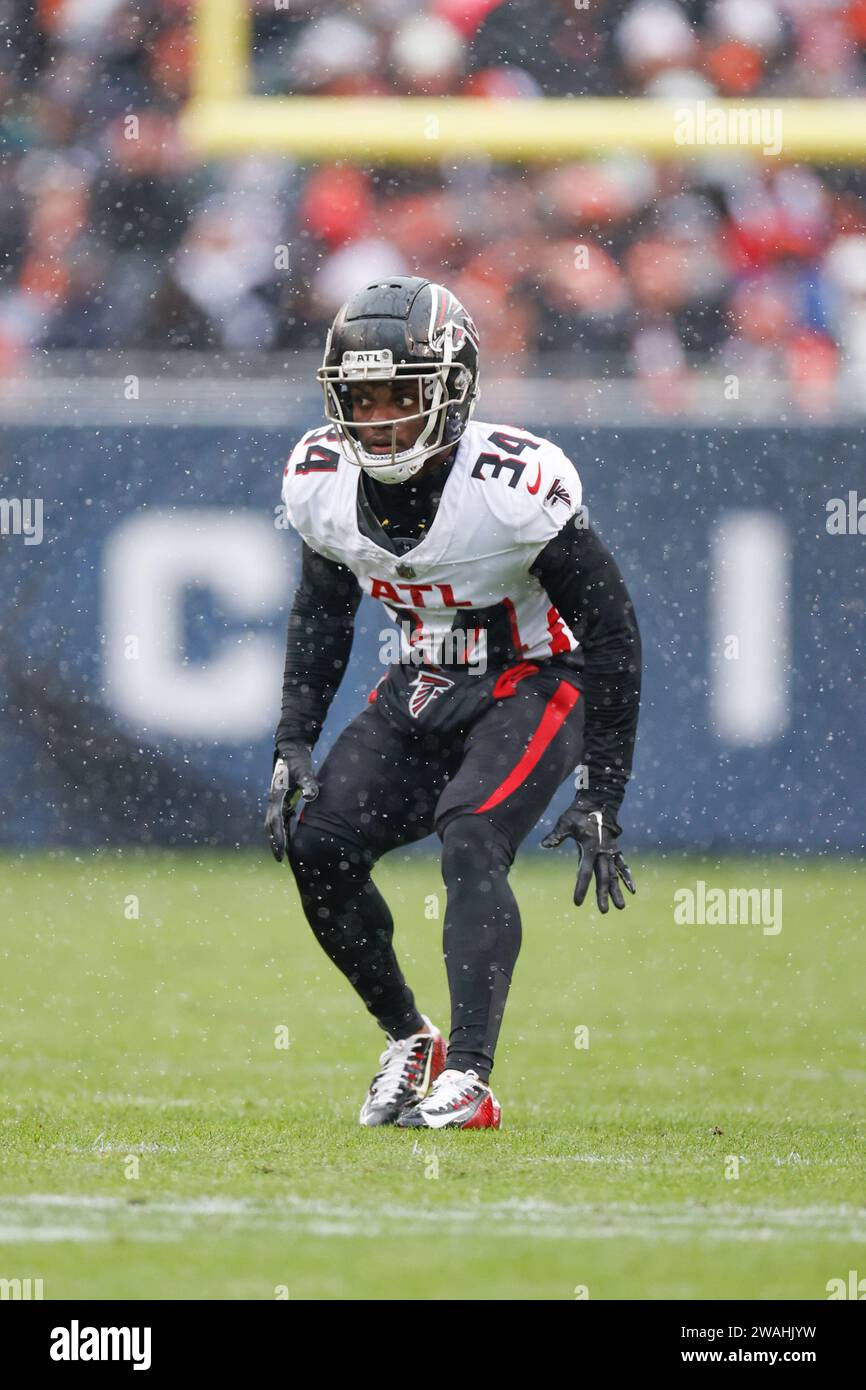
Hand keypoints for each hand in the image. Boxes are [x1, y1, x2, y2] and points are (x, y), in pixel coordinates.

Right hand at [265, 742, 318, 862]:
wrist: (290, 747)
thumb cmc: (297, 759)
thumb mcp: (303, 769)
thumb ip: (308, 781)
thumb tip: (311, 795)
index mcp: (278, 796)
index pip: (276, 822)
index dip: (278, 838)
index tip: (281, 853)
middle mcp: (274, 799)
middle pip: (271, 826)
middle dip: (274, 842)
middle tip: (279, 858)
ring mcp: (276, 798)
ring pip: (274, 822)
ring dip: (278, 836)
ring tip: (283, 852)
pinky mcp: (282, 797)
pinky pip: (280, 816)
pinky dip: (283, 827)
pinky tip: (290, 835)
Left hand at [541, 805, 635, 911]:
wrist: (599, 801)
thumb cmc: (579, 812)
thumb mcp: (565, 822)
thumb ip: (556, 835)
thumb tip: (544, 845)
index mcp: (590, 848)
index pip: (584, 873)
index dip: (580, 888)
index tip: (577, 902)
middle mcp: (603, 852)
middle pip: (603, 878)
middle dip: (603, 895)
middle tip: (603, 911)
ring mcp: (610, 851)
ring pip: (614, 875)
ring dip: (617, 890)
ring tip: (621, 907)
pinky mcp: (614, 849)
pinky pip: (622, 865)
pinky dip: (626, 877)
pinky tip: (632, 889)